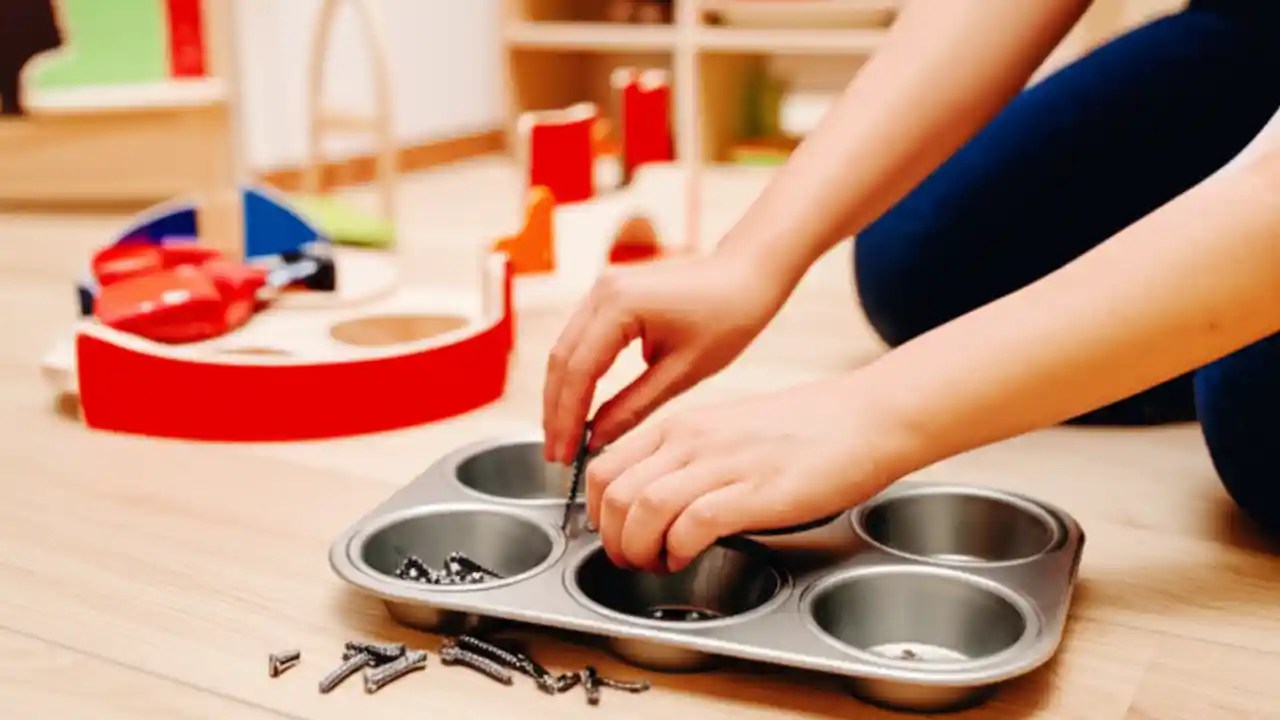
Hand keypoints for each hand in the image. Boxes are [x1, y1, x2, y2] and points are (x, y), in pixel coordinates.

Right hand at [542, 252, 791, 463]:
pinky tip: (577, 406)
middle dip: (555, 411)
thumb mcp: (682, 372)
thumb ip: (633, 406)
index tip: (565, 456)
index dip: (567, 419)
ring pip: (565, 350)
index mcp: (619, 305)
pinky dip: (575, 375)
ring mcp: (601, 289)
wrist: (747, 273)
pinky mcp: (608, 295)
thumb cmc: (727, 317)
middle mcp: (601, 291)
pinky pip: (580, 340)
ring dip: (560, 395)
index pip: (578, 372)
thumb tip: (596, 439)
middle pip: (561, 360)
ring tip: (561, 438)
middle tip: (555, 455)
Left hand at [583, 375, 914, 572]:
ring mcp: (722, 464)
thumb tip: (652, 497)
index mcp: (681, 425)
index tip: (612, 533)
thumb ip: (687, 457)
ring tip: (657, 564)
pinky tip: (688, 558)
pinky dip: (678, 550)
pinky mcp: (756, 492)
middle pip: (613, 492)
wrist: (864, 417)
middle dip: (610, 538)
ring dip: (638, 549)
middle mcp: (692, 440)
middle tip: (630, 559)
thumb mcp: (726, 429)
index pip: (603, 466)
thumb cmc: (804, 429)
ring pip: (643, 508)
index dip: (595, 511)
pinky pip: (692, 524)